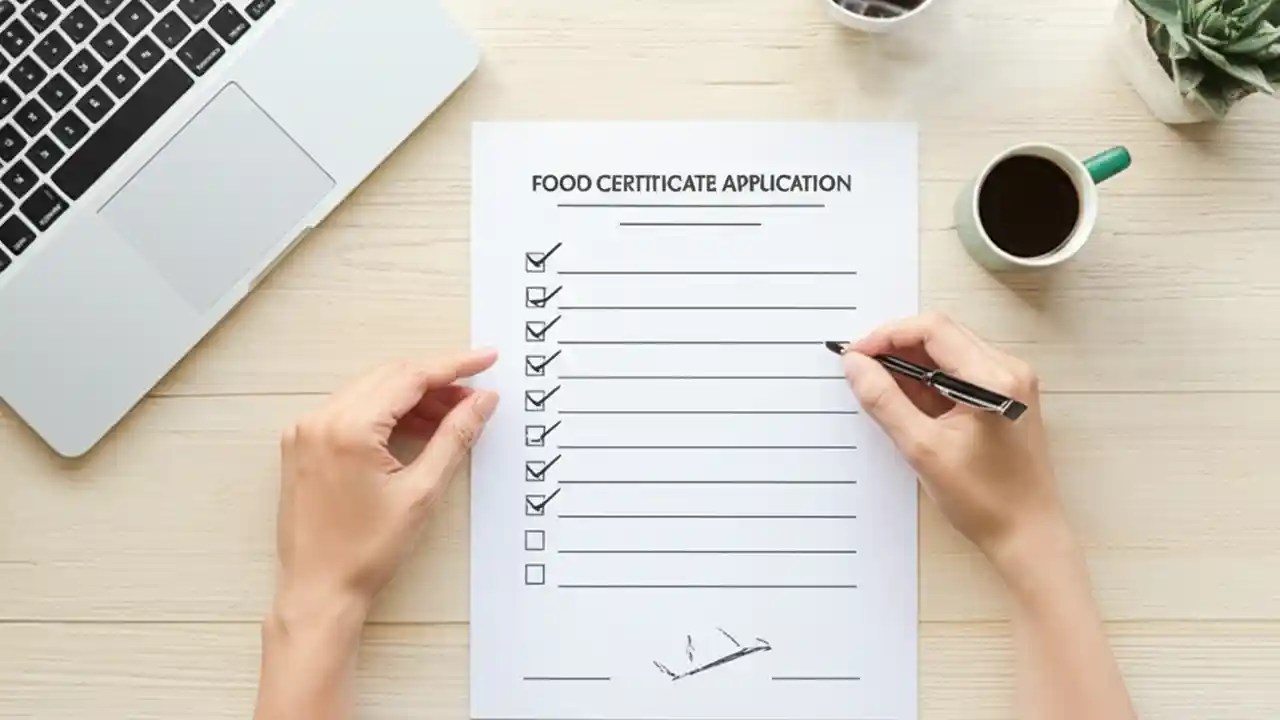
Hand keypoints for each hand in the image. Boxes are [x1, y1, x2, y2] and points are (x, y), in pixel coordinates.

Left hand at [274, 349, 499, 618]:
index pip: (409, 377)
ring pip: (370, 391)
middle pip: (389, 377)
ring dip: (412, 397)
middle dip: (436, 381)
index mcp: (347, 428)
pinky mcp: (302, 445)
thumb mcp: (421, 492)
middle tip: (475, 394)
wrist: (319, 590)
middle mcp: (320, 420)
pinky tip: (416, 427)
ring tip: (452, 415)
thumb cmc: (366, 551)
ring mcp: (306, 431)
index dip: (454, 365)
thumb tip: (482, 401)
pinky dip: (385, 412)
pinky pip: (350, 410)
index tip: (486, 359)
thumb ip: (454, 437)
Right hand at [841, 314, 1068, 576]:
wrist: (1028, 534)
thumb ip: (885, 401)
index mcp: (994, 378)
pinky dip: (929, 381)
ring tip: (881, 391)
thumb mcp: (922, 449)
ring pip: (948, 352)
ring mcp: (1010, 383)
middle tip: (862, 370)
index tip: (857, 355)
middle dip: (896, 347)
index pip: (933, 329)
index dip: (887, 335)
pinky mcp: (1005, 397)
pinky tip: (908, 403)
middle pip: (941, 335)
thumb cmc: (985, 500)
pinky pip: (959, 372)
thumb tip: (856, 366)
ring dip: (911, 365)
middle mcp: (1008, 371)